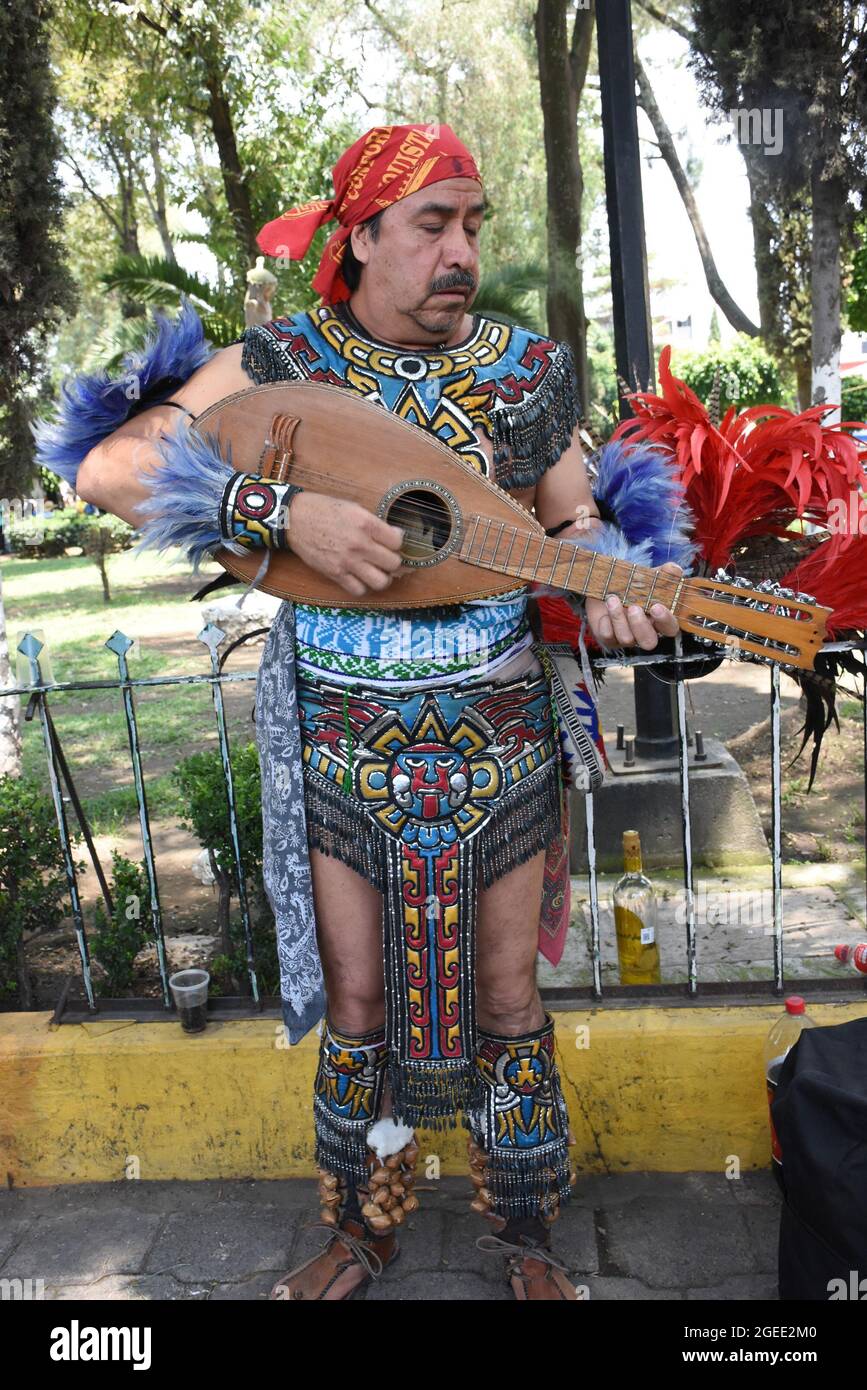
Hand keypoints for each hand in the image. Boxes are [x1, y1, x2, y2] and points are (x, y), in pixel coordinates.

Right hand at [287, 492, 404, 596]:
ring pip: (381, 582)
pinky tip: (360, 577)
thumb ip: (374, 523)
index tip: (392, 540)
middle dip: (393, 561)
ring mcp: (347, 561)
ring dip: (382, 577)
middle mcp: (359, 544)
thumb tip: (393, 536)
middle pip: (393, 563)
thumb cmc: (323, 510)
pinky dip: (363, 586)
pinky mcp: (335, 574)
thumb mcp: (353, 508)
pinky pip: (359, 590)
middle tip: (386, 557)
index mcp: (366, 523)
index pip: (398, 541)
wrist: (294, 519)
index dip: (397, 541)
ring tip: (377, 571)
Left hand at [585, 560, 682, 650]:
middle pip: (649, 642)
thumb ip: (664, 573)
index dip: (665, 620)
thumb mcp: (649, 576)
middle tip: (633, 607)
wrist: (606, 586)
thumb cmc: (633, 584)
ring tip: (612, 599)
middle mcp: (645, 633)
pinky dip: (606, 622)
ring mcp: (627, 638)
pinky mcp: (609, 638)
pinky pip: (608, 636)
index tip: (656, 606)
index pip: (670, 628)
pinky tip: (605, 609)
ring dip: (618, 617)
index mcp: (659, 620)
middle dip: (640, 625)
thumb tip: (674, 569)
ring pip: (627, 639)